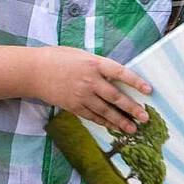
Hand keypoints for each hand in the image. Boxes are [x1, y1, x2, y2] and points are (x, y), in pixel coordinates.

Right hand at [31, 46, 150, 134]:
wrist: (34, 71)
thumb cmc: (60, 58)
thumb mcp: (84, 55)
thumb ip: (101, 65)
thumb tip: (119, 75)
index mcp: (95, 64)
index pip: (121, 73)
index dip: (136, 82)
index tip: (149, 91)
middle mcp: (90, 80)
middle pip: (115, 97)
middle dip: (132, 108)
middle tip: (146, 118)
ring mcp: (81, 95)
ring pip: (105, 111)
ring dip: (120, 121)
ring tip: (133, 128)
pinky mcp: (73, 106)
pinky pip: (92, 116)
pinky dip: (104, 122)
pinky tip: (114, 127)